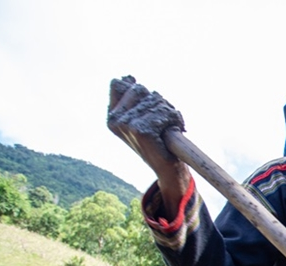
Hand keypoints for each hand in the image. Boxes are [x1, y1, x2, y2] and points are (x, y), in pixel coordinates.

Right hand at [107, 76, 190, 215]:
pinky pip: (163, 112)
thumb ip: (134, 97)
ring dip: (169, 112)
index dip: (139, 92)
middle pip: (139, 89)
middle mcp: (115, 120)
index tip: (149, 109)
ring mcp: (126, 125)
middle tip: (163, 121)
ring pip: (154, 100)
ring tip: (168, 129)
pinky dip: (174, 119)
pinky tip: (171, 133)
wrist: (168, 169)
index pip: (119, 84)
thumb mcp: (143, 116)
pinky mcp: (141, 131)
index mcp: (112, 116)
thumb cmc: (160, 140)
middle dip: (157, 102)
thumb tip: (128, 77)